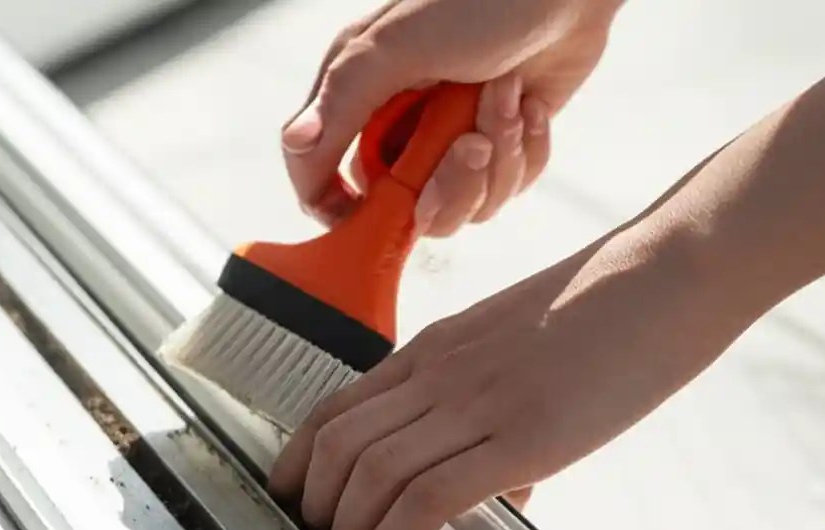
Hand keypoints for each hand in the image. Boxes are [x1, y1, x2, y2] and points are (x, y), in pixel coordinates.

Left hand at [267, 225, 753, 529]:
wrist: (668, 274)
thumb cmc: (604, 310)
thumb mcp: (516, 350)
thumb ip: (485, 408)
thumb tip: (495, 490)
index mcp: (432, 350)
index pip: (333, 409)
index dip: (297, 464)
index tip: (293, 504)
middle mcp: (437, 373)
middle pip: (338, 446)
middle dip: (315, 509)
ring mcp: (475, 401)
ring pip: (371, 473)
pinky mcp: (522, 436)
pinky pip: (428, 497)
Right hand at [282, 0, 622, 234]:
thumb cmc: (479, 3)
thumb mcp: (395, 48)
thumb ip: (340, 101)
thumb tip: (295, 144)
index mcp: (358, 98)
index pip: (322, 177)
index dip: (341, 208)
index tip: (373, 215)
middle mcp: (399, 126)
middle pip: (404, 209)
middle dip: (449, 184)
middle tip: (472, 141)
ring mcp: (449, 139)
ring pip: (461, 206)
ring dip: (496, 162)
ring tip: (508, 104)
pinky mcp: (498, 144)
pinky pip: (505, 188)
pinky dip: (525, 152)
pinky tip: (530, 105)